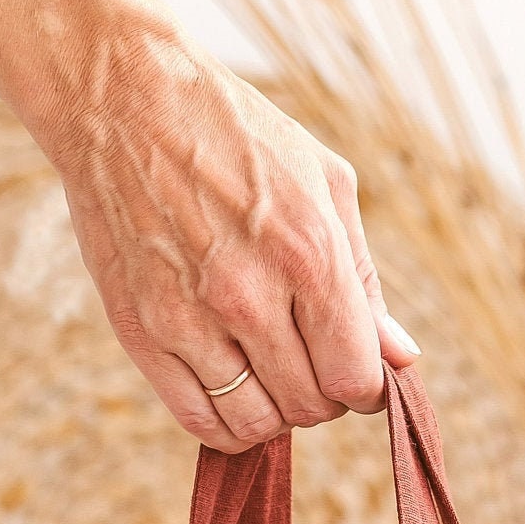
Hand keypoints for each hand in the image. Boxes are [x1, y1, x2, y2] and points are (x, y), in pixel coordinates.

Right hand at [44, 5, 418, 452]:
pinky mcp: (140, 331)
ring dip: (275, 411)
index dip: (368, 388)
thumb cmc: (237, 135)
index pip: (356, 378)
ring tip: (270, 371)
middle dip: (322, 395)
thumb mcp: (325, 184)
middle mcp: (249, 295)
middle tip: (310, 360)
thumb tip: (400, 357)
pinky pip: (197, 419)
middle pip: (309, 406)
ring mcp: (189, 318)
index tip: (358, 372)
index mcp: (309, 255)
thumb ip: (366, 279)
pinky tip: (233, 386)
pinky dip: (225, 421)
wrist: (124, 100)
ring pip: (255, 423)